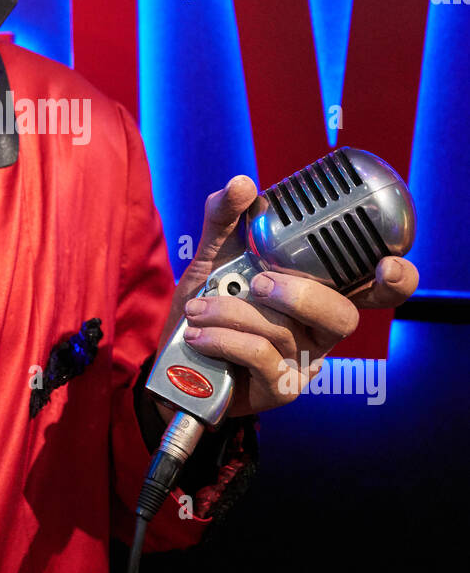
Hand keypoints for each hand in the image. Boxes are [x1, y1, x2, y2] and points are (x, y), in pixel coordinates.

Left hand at [153, 174, 418, 420]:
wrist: (174, 355)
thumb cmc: (208, 304)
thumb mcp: (215, 254)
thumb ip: (227, 218)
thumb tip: (243, 184)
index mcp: (320, 291)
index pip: (379, 290)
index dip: (398, 280)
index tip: (386, 265)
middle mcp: (321, 329)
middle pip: (343, 315)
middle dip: (300, 294)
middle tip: (257, 282)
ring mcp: (305, 361)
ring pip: (287, 332)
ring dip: (235, 314)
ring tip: (199, 308)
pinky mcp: (280, 388)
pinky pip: (262, 357)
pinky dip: (226, 339)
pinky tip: (200, 334)